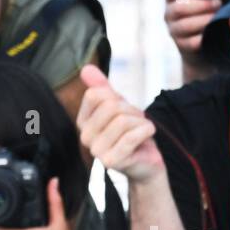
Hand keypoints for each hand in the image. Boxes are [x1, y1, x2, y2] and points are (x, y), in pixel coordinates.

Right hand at [77, 65, 164, 184]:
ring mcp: (96, 151)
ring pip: (123, 121)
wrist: (146, 161)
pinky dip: (147, 131)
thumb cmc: (131, 133)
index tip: (123, 112)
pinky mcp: (111, 161)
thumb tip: (86, 68)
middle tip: (136, 124)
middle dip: (132, 111)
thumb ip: (102, 88)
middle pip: (111, 107)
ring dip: (141, 123)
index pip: (95, 95)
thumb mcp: (117, 106)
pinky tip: (146, 138)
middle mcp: (85, 137)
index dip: (117, 98)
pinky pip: (132, 136)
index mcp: (82, 122)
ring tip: (140, 133)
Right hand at [162, 0, 229, 60]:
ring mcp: (174, 30)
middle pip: (178, 8)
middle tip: (219, 1)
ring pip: (185, 26)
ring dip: (204, 20)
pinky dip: (204, 36)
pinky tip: (215, 30)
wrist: (206, 38)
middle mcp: (169, 13)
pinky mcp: (182, 46)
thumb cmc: (207, 6)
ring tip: (219, 14)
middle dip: (201, 4)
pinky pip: (191, 42)